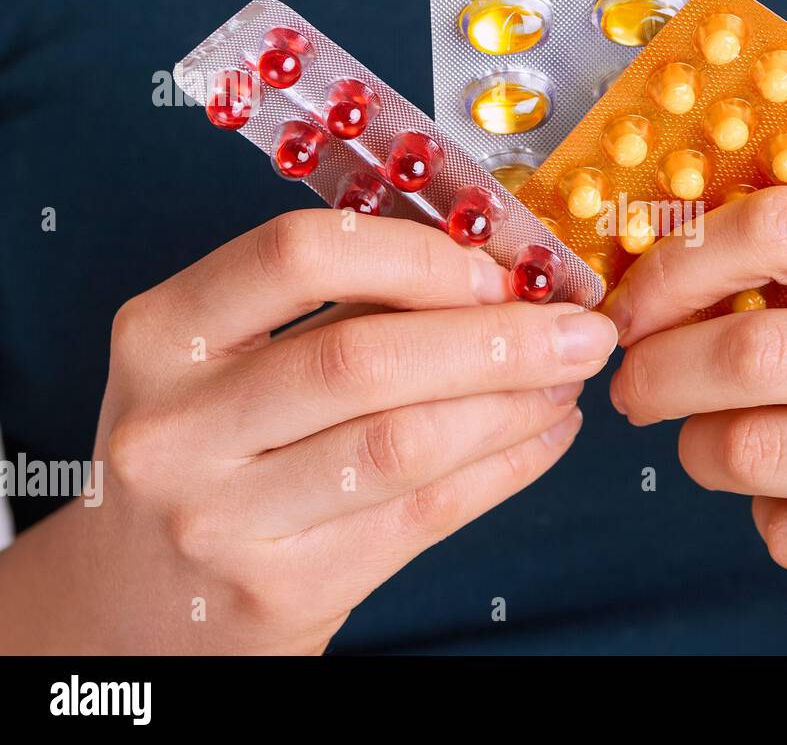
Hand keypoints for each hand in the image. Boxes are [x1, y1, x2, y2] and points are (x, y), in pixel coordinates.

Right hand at [0, 210, 617, 653]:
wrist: (133, 602)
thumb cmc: (205, 454)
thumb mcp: (226, 364)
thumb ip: (339, 312)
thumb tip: (495, 274)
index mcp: (161, 336)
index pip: (297, 256)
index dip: (417, 255)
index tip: (497, 268)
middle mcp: (175, 428)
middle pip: (363, 360)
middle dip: (498, 339)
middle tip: (582, 330)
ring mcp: (222, 520)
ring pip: (405, 444)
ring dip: (514, 405)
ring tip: (569, 380)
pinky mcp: (283, 590)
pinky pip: (426, 516)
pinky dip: (507, 468)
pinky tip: (547, 435)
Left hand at [603, 187, 786, 651]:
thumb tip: (676, 262)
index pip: (786, 227)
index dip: (683, 261)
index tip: (640, 299)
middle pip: (751, 354)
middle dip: (658, 370)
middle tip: (634, 382)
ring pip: (752, 451)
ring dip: (703, 447)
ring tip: (715, 440)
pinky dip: (770, 515)